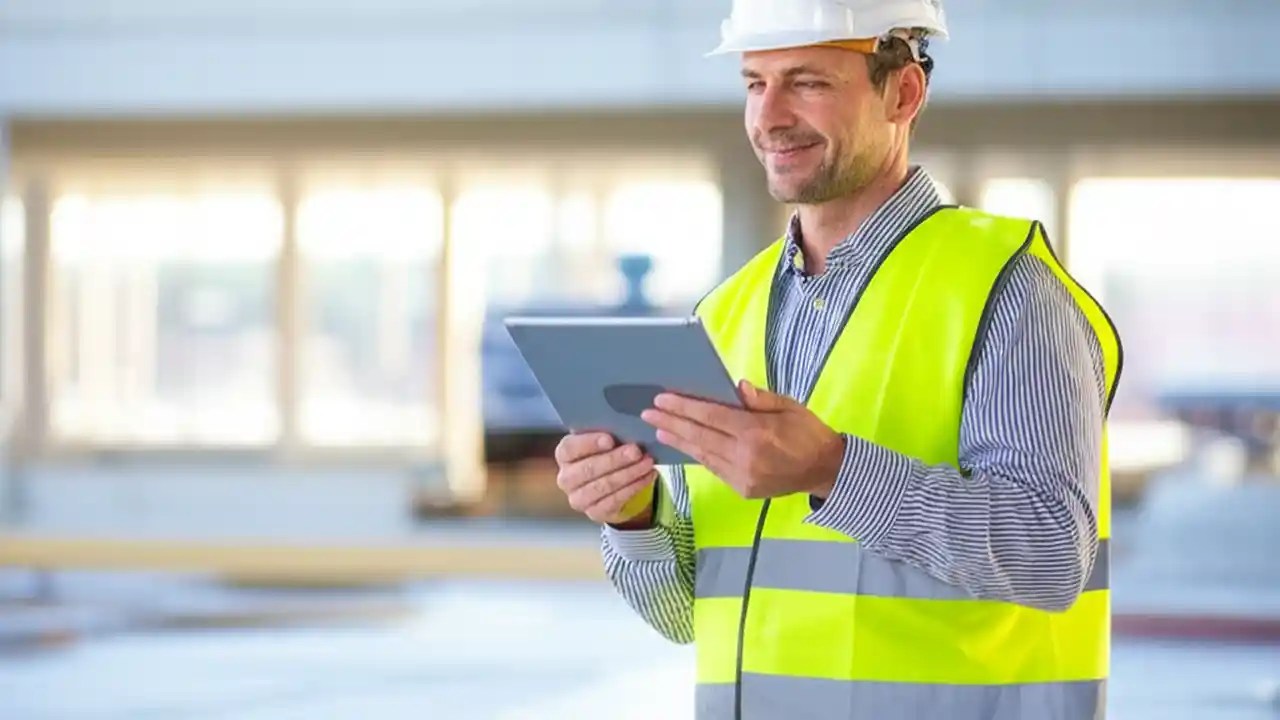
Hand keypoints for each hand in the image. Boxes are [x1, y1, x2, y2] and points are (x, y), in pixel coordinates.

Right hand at [554, 432, 657, 525]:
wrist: (611, 483)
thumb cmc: (605, 454)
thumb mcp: (603, 440)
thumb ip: (607, 433)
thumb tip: (626, 427)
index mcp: (564, 454)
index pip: (569, 448)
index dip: (589, 443)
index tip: (610, 439)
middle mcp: (566, 478)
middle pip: (588, 469)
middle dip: (615, 459)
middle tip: (636, 451)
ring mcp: (578, 498)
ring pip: (603, 486)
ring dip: (629, 473)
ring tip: (647, 463)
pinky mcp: (594, 513)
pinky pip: (615, 500)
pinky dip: (634, 487)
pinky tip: (648, 476)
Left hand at [641, 380, 844, 499]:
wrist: (826, 470)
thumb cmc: (808, 433)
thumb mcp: (789, 406)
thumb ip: (760, 398)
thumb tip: (735, 388)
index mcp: (757, 432)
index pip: (711, 417)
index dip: (684, 407)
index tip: (662, 399)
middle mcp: (746, 456)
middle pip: (700, 436)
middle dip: (671, 423)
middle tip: (647, 413)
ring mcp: (742, 476)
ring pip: (702, 455)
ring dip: (679, 441)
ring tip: (658, 430)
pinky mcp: (742, 489)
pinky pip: (714, 468)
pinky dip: (698, 456)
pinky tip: (684, 446)